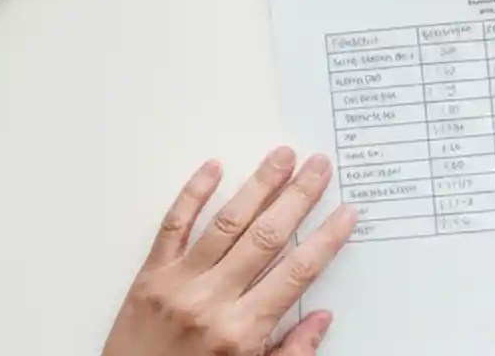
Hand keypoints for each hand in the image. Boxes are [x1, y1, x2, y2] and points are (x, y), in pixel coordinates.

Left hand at [103, 148, 357, 355]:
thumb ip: (292, 353)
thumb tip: (321, 318)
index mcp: (241, 333)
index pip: (297, 273)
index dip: (326, 239)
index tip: (346, 213)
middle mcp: (211, 302)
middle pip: (267, 237)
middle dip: (298, 197)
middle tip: (319, 167)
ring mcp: (177, 285)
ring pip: (226, 223)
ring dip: (258, 185)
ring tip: (281, 157)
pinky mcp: (148, 277)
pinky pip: (172, 227)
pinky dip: (193, 194)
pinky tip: (213, 169)